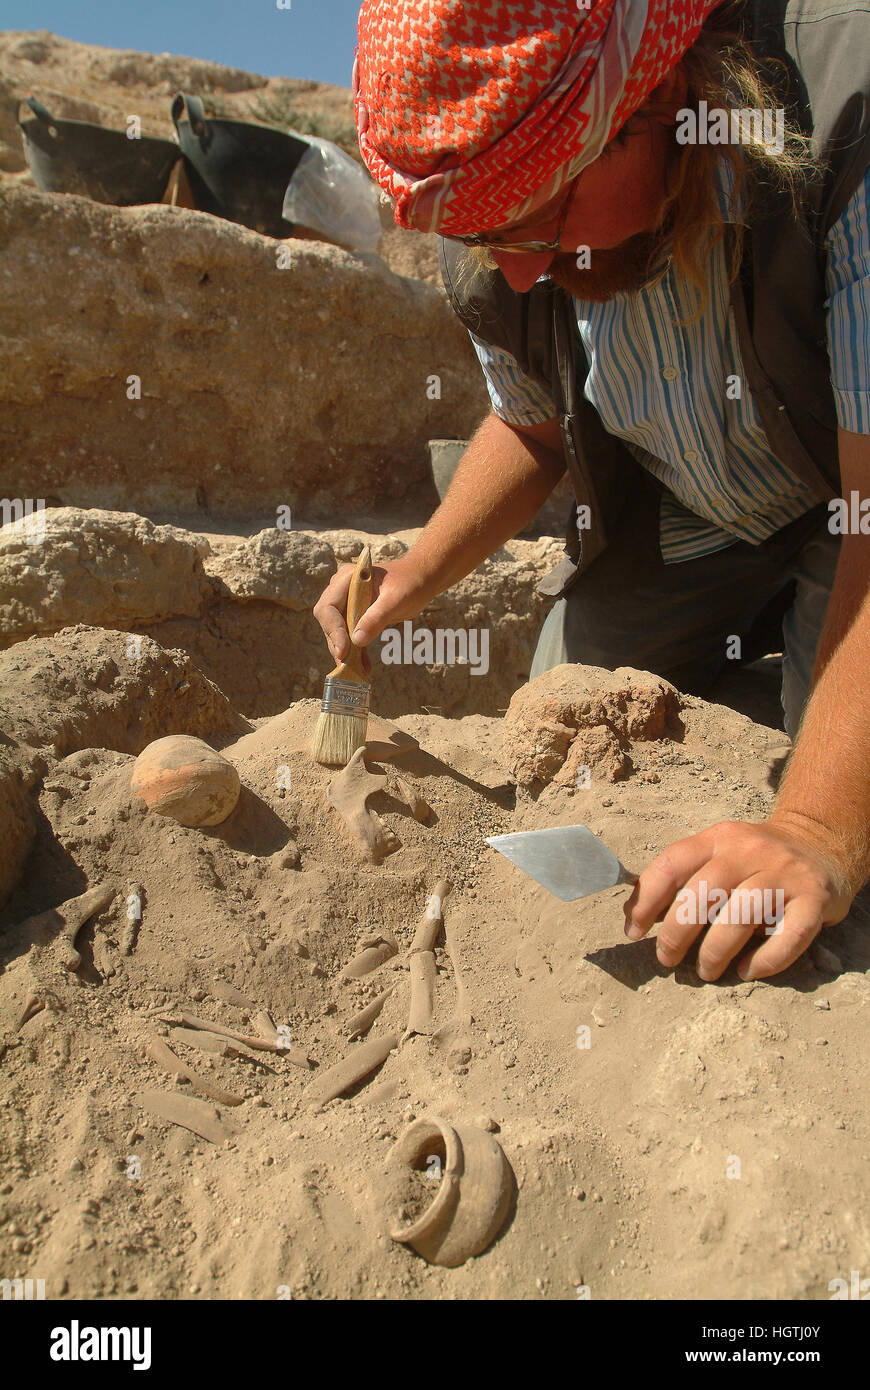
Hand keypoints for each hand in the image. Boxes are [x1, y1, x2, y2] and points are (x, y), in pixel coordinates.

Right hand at [313, 555, 429, 670]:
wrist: (421, 580)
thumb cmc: (410, 583)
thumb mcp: (395, 600)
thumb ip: (376, 618)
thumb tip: (356, 641)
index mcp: (346, 579)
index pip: (328, 607)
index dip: (333, 630)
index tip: (343, 651)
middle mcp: (341, 590)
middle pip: (329, 622)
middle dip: (337, 644)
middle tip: (346, 666)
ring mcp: (346, 603)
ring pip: (338, 632)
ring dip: (346, 652)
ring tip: (355, 671)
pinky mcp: (354, 615)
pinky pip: (350, 636)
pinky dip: (356, 652)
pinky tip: (364, 667)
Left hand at [622, 816, 854, 980]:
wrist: (821, 844)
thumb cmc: (755, 859)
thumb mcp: (719, 852)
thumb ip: (684, 876)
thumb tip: (637, 916)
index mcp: (718, 838)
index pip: (672, 864)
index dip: (646, 900)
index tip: (634, 931)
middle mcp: (749, 850)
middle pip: (702, 893)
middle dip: (676, 933)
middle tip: (667, 959)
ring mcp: (785, 873)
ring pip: (741, 916)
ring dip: (715, 951)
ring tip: (706, 971)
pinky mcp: (815, 899)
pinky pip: (789, 936)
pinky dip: (766, 960)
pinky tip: (747, 971)